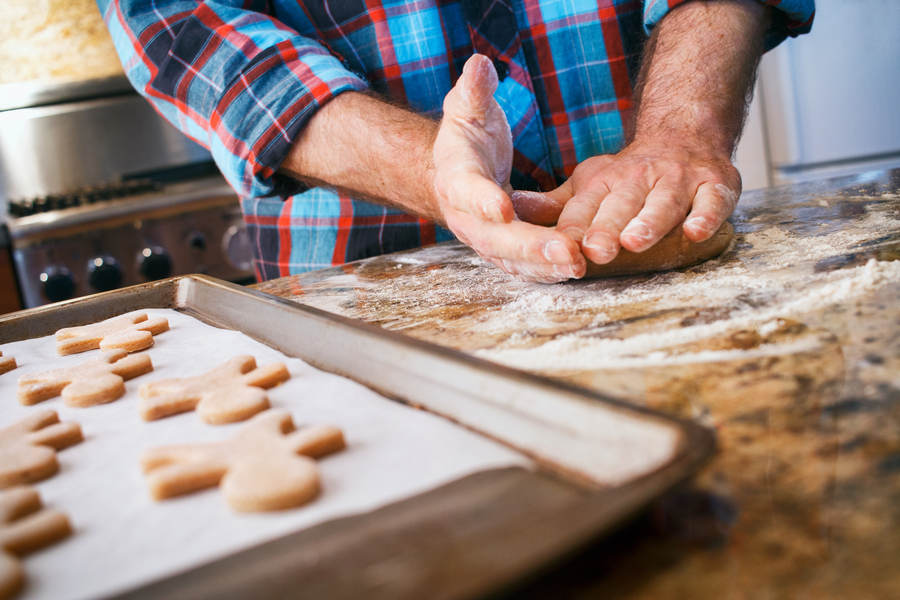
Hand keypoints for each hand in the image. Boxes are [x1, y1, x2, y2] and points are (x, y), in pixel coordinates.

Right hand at [432, 54, 584, 281]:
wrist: (455, 173)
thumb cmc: (466, 136)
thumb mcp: (466, 107)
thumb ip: (473, 90)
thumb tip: (479, 64)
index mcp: (456, 178)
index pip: (467, 191)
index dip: (484, 200)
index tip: (505, 207)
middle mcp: (467, 217)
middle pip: (496, 238)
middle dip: (531, 246)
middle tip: (565, 250)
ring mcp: (485, 239)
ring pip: (512, 260)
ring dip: (545, 266)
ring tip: (578, 266)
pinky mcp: (503, 252)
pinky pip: (525, 267)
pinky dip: (548, 272)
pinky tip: (576, 270)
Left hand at [512, 142, 740, 264]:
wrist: (685, 133)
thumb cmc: (629, 175)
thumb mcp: (588, 185)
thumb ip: (554, 205)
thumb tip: (509, 210)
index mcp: (605, 182)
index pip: (584, 208)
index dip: (573, 228)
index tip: (560, 248)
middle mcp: (639, 178)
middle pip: (622, 205)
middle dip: (608, 227)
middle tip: (596, 250)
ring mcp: (678, 180)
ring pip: (664, 201)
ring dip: (650, 221)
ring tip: (636, 241)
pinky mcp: (714, 184)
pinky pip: (712, 201)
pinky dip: (706, 216)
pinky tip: (695, 232)